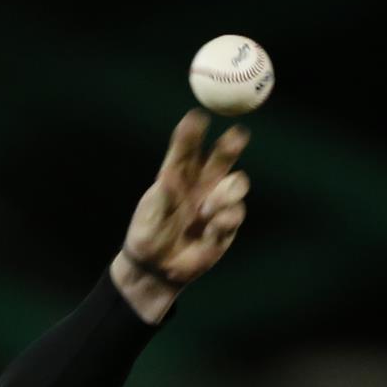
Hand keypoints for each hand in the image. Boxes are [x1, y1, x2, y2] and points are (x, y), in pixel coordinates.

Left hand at [111, 111, 251, 316]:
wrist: (156, 268)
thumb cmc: (148, 236)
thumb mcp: (150, 215)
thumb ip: (161, 197)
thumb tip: (167, 178)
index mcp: (179, 176)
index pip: (187, 149)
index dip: (193, 133)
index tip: (197, 118)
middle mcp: (201, 185)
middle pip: (222, 158)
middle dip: (231, 145)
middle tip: (238, 135)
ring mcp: (216, 203)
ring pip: (237, 183)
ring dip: (227, 192)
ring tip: (206, 210)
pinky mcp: (225, 225)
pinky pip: (235, 214)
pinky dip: (224, 219)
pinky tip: (211, 228)